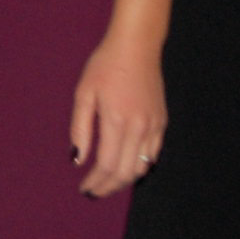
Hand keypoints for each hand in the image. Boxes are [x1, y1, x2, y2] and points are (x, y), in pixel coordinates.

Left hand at [69, 31, 166, 197]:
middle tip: (94, 192)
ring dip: (124, 180)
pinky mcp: (161, 122)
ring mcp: (154, 126)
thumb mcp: (84, 93)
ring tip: (107, 182)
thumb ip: (80, 129)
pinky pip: (152, 154)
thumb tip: (77, 160)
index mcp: (117, 121)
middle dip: (109, 187)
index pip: (108, 166)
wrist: (136, 47)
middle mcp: (139, 128)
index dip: (96, 182)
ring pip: (141, 167)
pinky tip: (126, 167)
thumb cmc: (105, 66)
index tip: (84, 189)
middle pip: (126, 173)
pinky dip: (139, 166)